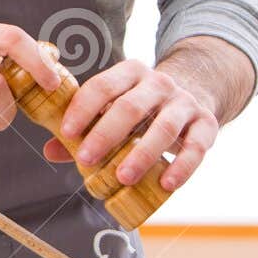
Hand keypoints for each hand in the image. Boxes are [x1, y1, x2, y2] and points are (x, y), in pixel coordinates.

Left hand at [47, 58, 218, 190]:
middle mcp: (159, 83)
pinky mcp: (207, 123)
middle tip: (86, 159)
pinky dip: (182, 167)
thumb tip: (51, 150)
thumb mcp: (115, 106)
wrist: (195, 92)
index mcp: (130, 72)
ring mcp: (185, 102)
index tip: (66, 132)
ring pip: (163, 127)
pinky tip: (166, 184)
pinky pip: (196, 147)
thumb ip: (85, 126)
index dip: (83, 108)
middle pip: (130, 107)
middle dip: (105, 134)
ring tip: (122, 178)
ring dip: (141, 155)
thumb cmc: (142, 106)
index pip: (102, 86)